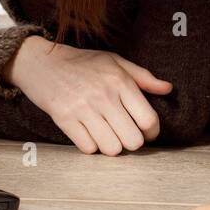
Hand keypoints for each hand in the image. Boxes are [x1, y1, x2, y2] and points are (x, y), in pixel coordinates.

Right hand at [3, 36, 168, 154]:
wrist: (41, 62)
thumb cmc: (81, 62)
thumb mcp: (114, 61)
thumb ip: (142, 77)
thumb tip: (167, 88)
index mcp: (119, 80)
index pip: (148, 120)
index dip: (152, 132)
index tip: (146, 131)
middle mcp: (103, 95)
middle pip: (132, 140)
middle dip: (131, 141)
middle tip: (125, 134)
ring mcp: (82, 108)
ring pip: (111, 149)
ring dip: (111, 146)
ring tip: (107, 135)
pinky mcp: (64, 119)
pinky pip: (88, 148)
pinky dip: (91, 146)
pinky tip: (89, 134)